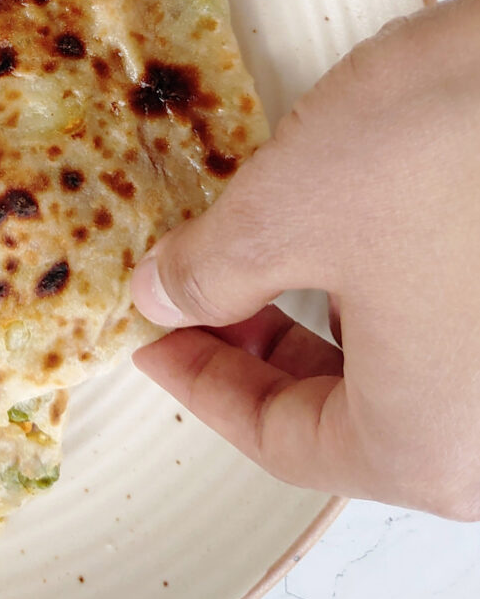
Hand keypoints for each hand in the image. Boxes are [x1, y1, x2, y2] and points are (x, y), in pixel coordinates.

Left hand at [130, 0, 479, 519]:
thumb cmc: (442, 149)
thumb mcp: (287, 215)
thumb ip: (209, 273)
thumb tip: (163, 296)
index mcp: (426, 448)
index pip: (283, 445)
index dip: (200, 385)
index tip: (152, 339)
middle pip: (347, 421)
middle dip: (259, 355)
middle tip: (196, 299)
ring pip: (400, 378)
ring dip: (322, 326)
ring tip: (259, 258)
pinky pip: (445, 333)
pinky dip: (383, 301)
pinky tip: (343, 243)